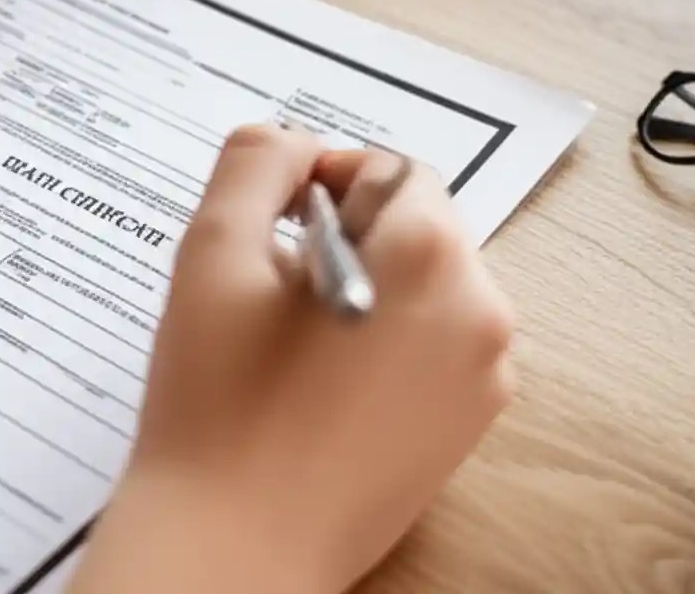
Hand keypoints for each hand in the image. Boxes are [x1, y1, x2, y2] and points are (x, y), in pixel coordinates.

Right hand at [70, 125, 515, 592]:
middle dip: (344, 232)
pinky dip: (381, 343)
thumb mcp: (212, 255)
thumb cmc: (215, 405)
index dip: (321, 175)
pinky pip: (431, 349)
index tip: (265, 213)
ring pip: (424, 288)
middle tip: (267, 280)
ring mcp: (482, 381)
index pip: (390, 169)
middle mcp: (480, 314)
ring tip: (287, 336)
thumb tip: (288, 146)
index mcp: (429, 259)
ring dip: (362, 285)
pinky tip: (315, 384)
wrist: (231, 548)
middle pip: (416, 227)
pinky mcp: (466, 431)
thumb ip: (252, 164)